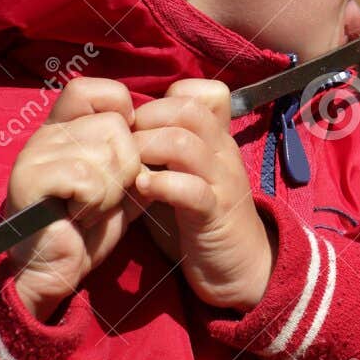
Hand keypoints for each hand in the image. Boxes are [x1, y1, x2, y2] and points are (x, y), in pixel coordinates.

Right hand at [5, 77, 144, 320]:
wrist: (57, 271)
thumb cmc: (89, 227)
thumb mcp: (123, 183)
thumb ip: (139, 155)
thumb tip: (170, 132)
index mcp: (64, 128)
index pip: (97, 90)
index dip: (121, 113)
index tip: (123, 151)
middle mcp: (45, 134)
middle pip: (116, 126)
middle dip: (126, 169)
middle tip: (100, 197)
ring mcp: (34, 154)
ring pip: (108, 153)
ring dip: (111, 192)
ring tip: (87, 209)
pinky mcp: (29, 180)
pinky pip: (89, 178)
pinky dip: (95, 204)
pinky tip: (77, 218)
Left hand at [131, 79, 276, 311]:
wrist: (240, 266)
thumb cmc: (201, 219)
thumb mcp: (186, 175)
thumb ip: (163, 152)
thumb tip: (119, 133)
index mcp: (215, 139)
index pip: (200, 93)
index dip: (163, 99)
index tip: (138, 124)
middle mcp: (222, 151)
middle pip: (186, 108)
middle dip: (146, 119)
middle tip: (124, 145)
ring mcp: (222, 180)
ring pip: (185, 141)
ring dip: (147, 148)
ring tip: (130, 167)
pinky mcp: (216, 213)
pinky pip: (192, 189)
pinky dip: (161, 185)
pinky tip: (142, 190)